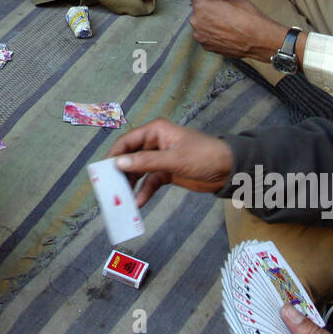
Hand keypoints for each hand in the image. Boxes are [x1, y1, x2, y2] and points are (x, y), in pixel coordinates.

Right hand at [107, 118, 232, 206]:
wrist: (229, 170)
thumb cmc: (204, 156)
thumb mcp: (174, 159)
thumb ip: (146, 162)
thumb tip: (119, 163)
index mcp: (156, 131)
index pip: (128, 141)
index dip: (114, 154)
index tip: (103, 170)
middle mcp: (155, 143)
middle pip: (131, 157)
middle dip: (121, 172)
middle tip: (110, 188)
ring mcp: (160, 159)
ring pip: (138, 171)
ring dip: (131, 184)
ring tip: (122, 198)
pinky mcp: (166, 173)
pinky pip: (150, 182)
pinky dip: (144, 191)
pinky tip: (139, 202)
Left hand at [188, 0, 284, 60]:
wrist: (259, 40)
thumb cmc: (249, 18)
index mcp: (202, 6)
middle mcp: (197, 21)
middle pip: (197, 10)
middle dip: (206, 9)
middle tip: (219, 9)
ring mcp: (201, 36)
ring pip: (201, 25)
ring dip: (209, 22)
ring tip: (224, 23)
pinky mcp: (207, 47)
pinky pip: (206, 36)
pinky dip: (213, 34)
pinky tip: (225, 33)